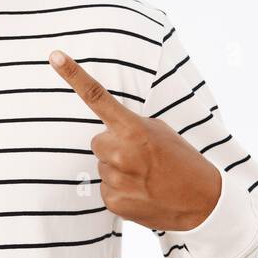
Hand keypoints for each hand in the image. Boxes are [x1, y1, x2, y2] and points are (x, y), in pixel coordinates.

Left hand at [49, 49, 220, 231]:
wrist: (203, 202)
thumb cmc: (181, 161)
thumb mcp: (160, 132)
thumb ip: (129, 127)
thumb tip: (106, 132)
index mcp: (133, 129)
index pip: (96, 97)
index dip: (73, 75)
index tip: (54, 56)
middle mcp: (121, 153)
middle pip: (98, 141)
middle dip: (113, 146)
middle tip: (141, 157)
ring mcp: (116, 179)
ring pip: (101, 165)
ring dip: (118, 169)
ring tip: (145, 176)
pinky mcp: (113, 201)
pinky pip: (105, 187)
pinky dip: (119, 189)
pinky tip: (141, 191)